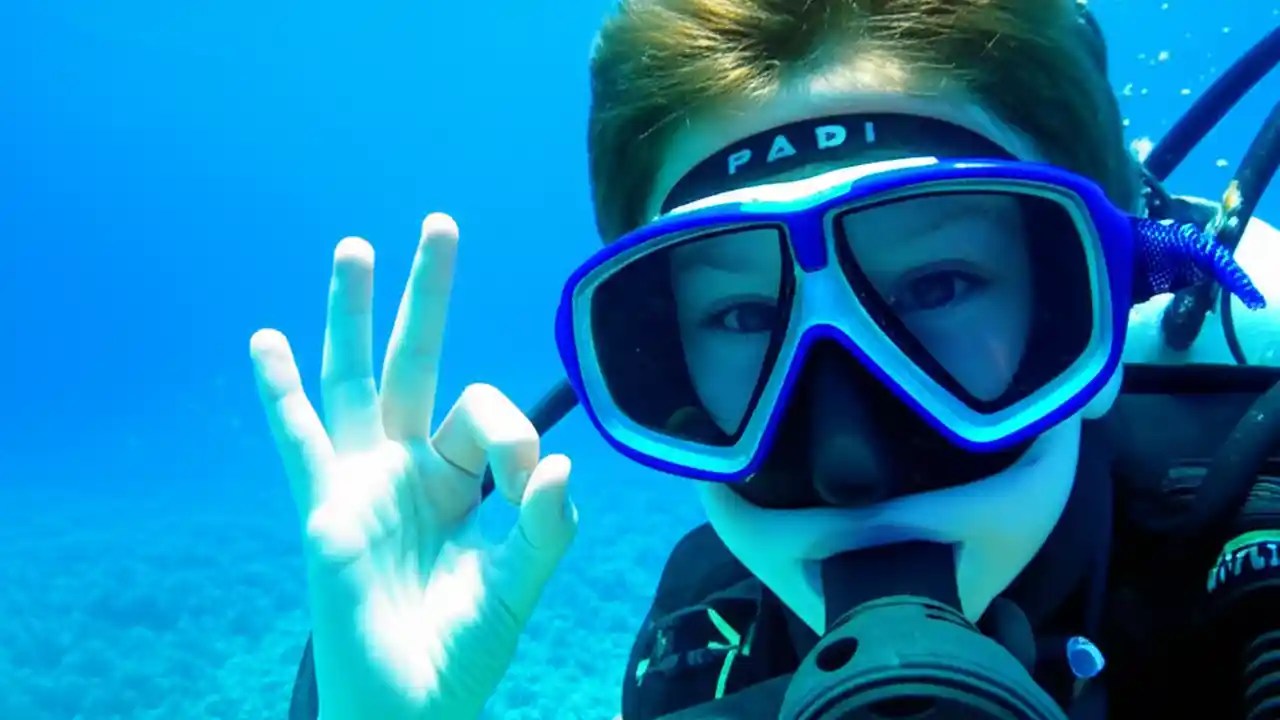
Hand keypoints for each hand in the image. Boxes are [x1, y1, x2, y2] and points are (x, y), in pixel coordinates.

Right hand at [250, 213, 577, 719]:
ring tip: (355, 247)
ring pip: (356, 381)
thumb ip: (545, 530)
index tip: (532, 487)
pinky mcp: (327, 505)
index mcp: (464, 480)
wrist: (410, 704)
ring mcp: (365, 480)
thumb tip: (567, 465)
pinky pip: (299, 439)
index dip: (517, 438)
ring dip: (352, 315)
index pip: (491, 417)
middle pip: (419, 362)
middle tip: (441, 224)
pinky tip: (266, 341)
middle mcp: (412, 467)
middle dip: (429, 296)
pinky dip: (280, 393)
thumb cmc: (463, 649)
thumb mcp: (517, 586)